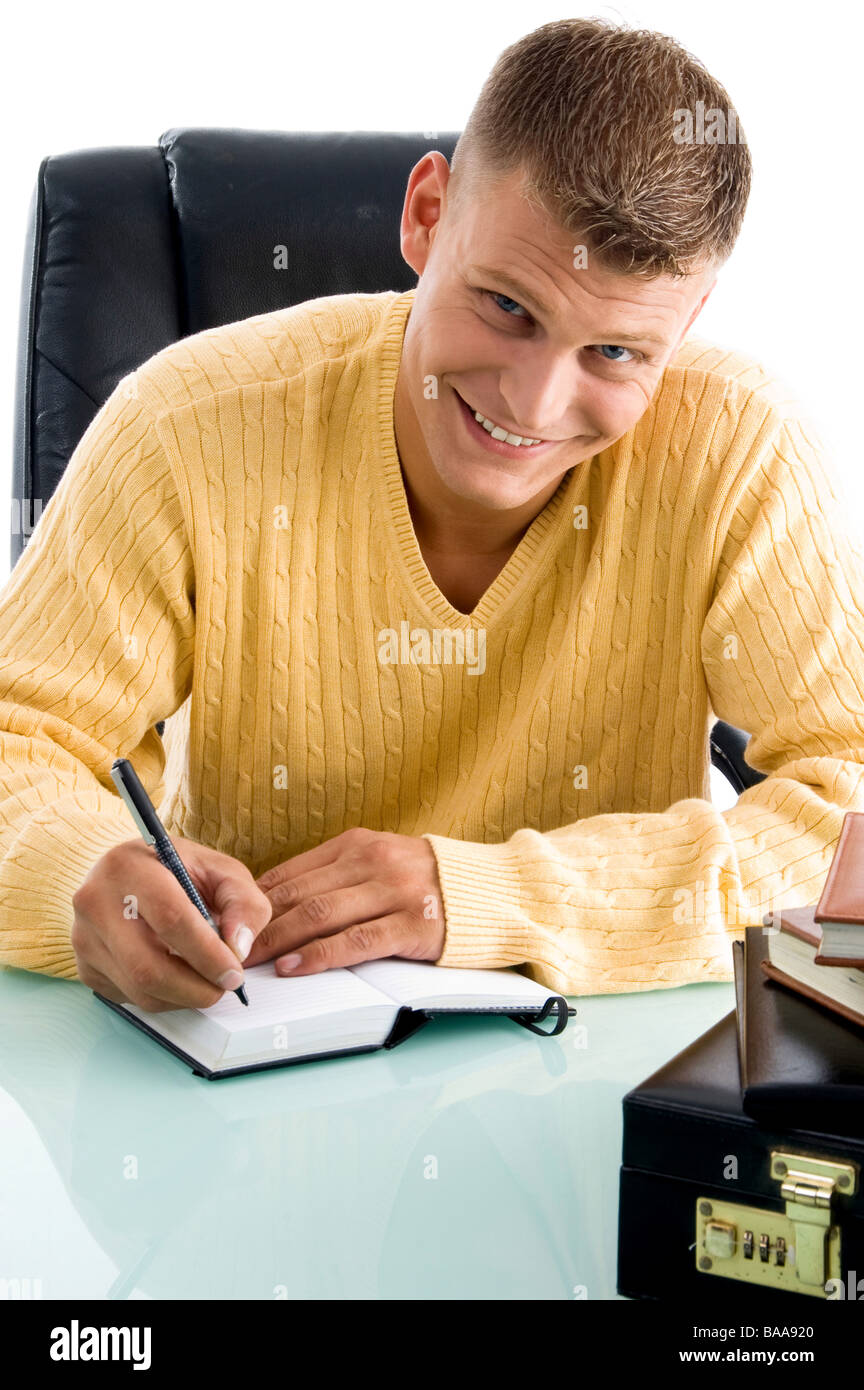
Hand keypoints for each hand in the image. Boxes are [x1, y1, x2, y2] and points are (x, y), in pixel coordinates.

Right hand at [71, 837, 271, 1010]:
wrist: (130, 874)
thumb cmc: (179, 870)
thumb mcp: (220, 870)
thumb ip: (243, 903)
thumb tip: (239, 948)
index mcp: (128, 866)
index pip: (170, 919)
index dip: (207, 954)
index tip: (234, 973)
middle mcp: (95, 902)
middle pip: (148, 967)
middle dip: (196, 989)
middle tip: (224, 987)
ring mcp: (84, 937)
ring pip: (139, 989)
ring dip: (182, 997)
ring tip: (206, 980)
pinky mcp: (84, 966)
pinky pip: (129, 997)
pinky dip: (163, 997)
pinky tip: (177, 975)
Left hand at [246, 827, 445, 974]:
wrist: (491, 889)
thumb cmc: (425, 881)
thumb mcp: (378, 861)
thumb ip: (335, 875)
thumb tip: (276, 902)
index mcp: (357, 843)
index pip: (291, 872)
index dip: (252, 900)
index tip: (226, 922)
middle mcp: (372, 861)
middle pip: (299, 893)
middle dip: (256, 924)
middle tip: (226, 946)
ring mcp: (393, 891)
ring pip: (320, 915)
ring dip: (279, 940)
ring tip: (250, 960)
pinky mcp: (412, 924)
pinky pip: (356, 941)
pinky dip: (320, 955)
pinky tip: (296, 967)